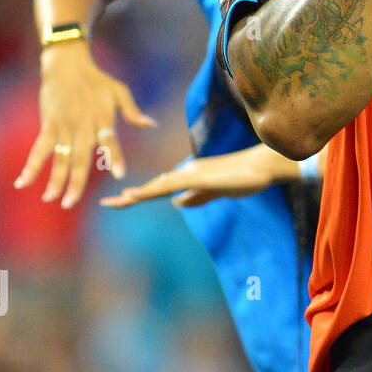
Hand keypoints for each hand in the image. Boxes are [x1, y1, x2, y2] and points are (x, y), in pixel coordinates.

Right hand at [14, 43, 156, 207]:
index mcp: (103, 119)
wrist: (67, 64)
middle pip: (80, 157)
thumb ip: (132, 111)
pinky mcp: (49, 124)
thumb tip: (151, 125)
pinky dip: (31, 165)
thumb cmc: (97, 79)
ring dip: (54, 179)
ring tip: (51, 198)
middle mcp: (83, 125)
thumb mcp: (120, 91)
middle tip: (71, 202)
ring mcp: (64, 126)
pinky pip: (39, 148)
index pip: (111, 141)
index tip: (120, 175)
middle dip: (76, 182)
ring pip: (59, 157)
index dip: (114, 157)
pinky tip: (22, 182)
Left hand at [99, 143, 303, 208]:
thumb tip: (177, 204)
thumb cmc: (246, 178)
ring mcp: (191, 173)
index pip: (162, 188)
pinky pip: (170, 186)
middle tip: (107, 204)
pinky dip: (151, 191)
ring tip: (114, 202)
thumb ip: (198, 197)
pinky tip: (137, 195)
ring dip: (136, 195)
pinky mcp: (198, 177)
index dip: (142, 195)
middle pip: (154, 186)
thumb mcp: (218, 191)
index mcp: (191, 176)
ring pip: (158, 186)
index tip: (122, 200)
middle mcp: (186, 172)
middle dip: (130, 197)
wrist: (264, 166)